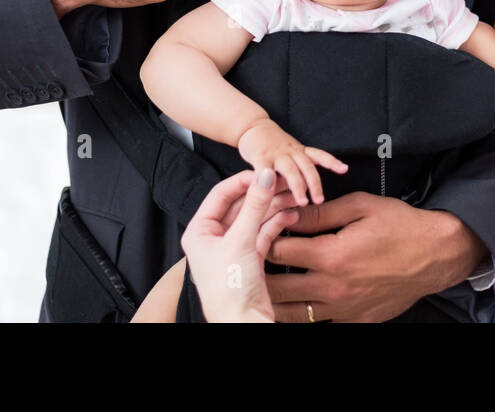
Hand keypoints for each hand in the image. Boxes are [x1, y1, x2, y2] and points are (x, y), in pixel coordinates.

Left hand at [180, 168, 298, 322]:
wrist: (243, 323)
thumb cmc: (230, 289)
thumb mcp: (240, 241)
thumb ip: (254, 206)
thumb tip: (263, 176)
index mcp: (200, 231)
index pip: (221, 193)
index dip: (244, 180)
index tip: (265, 171)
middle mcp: (214, 237)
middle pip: (240, 204)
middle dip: (263, 193)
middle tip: (284, 181)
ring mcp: (233, 247)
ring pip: (255, 217)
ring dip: (273, 206)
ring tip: (294, 196)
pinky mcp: (250, 257)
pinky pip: (264, 232)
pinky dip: (277, 223)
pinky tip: (292, 214)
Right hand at [237, 118, 347, 205]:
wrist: (252, 126)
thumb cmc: (273, 145)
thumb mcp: (291, 153)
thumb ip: (300, 169)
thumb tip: (309, 190)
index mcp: (300, 151)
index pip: (319, 155)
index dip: (332, 162)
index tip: (344, 169)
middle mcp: (291, 152)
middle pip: (307, 167)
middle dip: (315, 185)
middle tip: (320, 201)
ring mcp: (276, 154)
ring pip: (290, 170)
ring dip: (298, 187)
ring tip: (303, 202)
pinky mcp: (260, 157)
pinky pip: (265, 170)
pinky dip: (269, 180)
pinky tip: (272, 191)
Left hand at [263, 193, 484, 321]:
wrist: (437, 256)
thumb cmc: (400, 225)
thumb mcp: (360, 206)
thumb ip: (320, 213)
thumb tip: (286, 211)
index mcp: (332, 256)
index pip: (277, 251)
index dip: (263, 237)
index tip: (260, 229)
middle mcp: (333, 288)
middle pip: (276, 288)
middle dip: (259, 272)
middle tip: (253, 259)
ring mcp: (343, 310)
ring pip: (291, 313)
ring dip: (275, 298)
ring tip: (266, 282)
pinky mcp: (354, 321)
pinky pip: (317, 323)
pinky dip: (302, 311)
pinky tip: (299, 296)